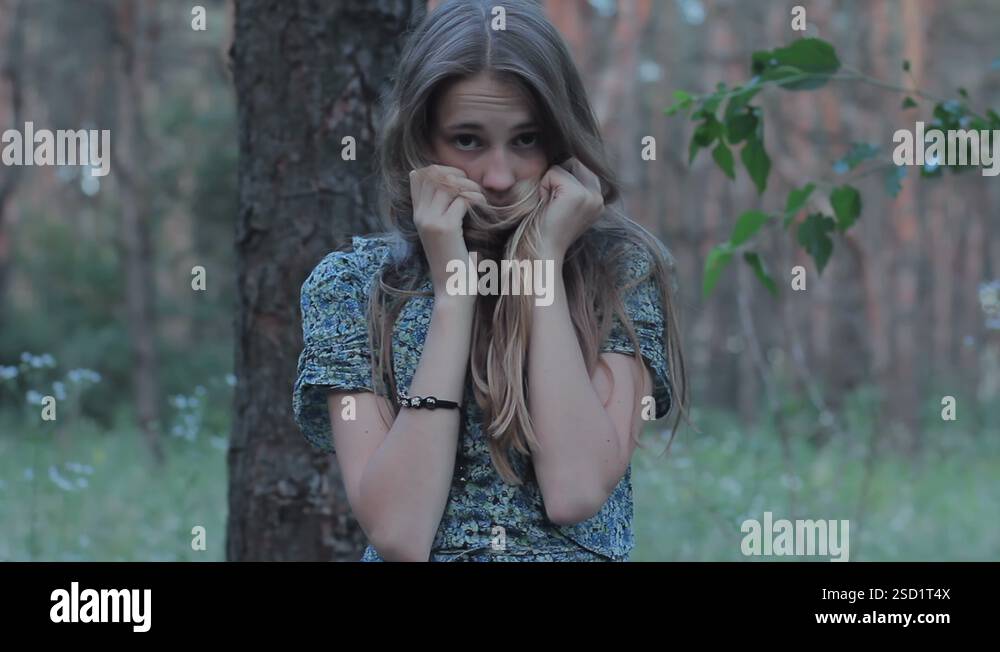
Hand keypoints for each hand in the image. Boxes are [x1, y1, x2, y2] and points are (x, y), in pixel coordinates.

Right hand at [409, 165, 485, 299]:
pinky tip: (483, 208)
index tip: (461, 180)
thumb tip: (452, 186)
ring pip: (448, 183)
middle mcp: (420, 215)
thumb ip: (442, 210)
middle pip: (434, 174)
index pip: (419, 175)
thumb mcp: (444, 233)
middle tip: (474, 188)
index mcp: (417, 215)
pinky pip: (462, 199)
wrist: (453, 290)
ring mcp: (430, 221)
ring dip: (469, 186)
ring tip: (480, 198)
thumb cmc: (455, 262)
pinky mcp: (445, 228)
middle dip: (458, 175)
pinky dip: (476, 199)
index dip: (442, 170)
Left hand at [537, 157, 605, 258]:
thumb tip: (563, 159)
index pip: (579, 167)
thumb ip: (568, 185)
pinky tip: (546, 207)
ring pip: (564, 165)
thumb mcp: (560, 204)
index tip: (554, 207)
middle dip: (556, 178)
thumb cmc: (542, 232)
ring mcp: (591, 196)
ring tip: (548, 206)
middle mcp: (599, 198)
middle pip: (574, 162)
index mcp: (597, 201)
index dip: (560, 180)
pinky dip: (543, 187)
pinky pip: (553, 172)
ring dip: (549, 183)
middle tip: (550, 205)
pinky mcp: (578, 194)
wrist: (540, 254)